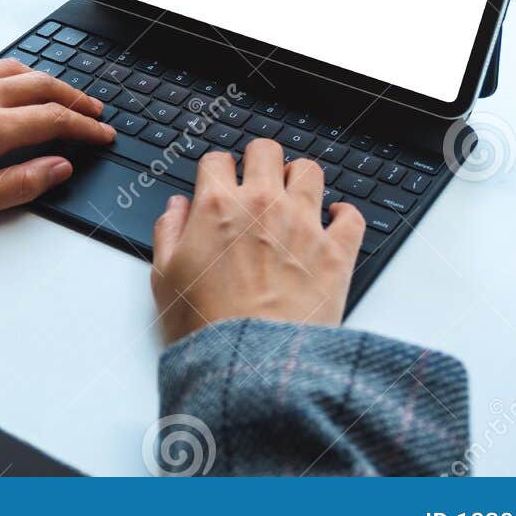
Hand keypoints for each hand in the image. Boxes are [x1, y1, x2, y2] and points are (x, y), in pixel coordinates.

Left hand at [0, 60, 115, 234]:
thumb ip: (19, 184)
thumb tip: (59, 166)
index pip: (53, 120)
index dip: (85, 127)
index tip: (103, 136)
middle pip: (41, 86)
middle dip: (75, 99)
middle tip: (97, 113)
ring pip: (15, 69)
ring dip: (47, 81)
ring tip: (65, 96)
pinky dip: (11, 72)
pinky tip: (11, 84)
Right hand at [150, 139, 365, 344]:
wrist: (252, 365)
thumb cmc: (205, 329)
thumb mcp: (164, 279)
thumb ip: (168, 232)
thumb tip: (178, 209)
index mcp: (216, 207)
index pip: (217, 159)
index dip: (216, 170)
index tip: (218, 183)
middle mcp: (263, 205)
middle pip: (266, 150)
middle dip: (259, 160)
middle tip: (257, 180)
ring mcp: (304, 225)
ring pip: (310, 171)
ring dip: (300, 179)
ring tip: (294, 197)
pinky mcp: (337, 252)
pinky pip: (351, 216)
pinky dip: (343, 215)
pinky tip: (333, 221)